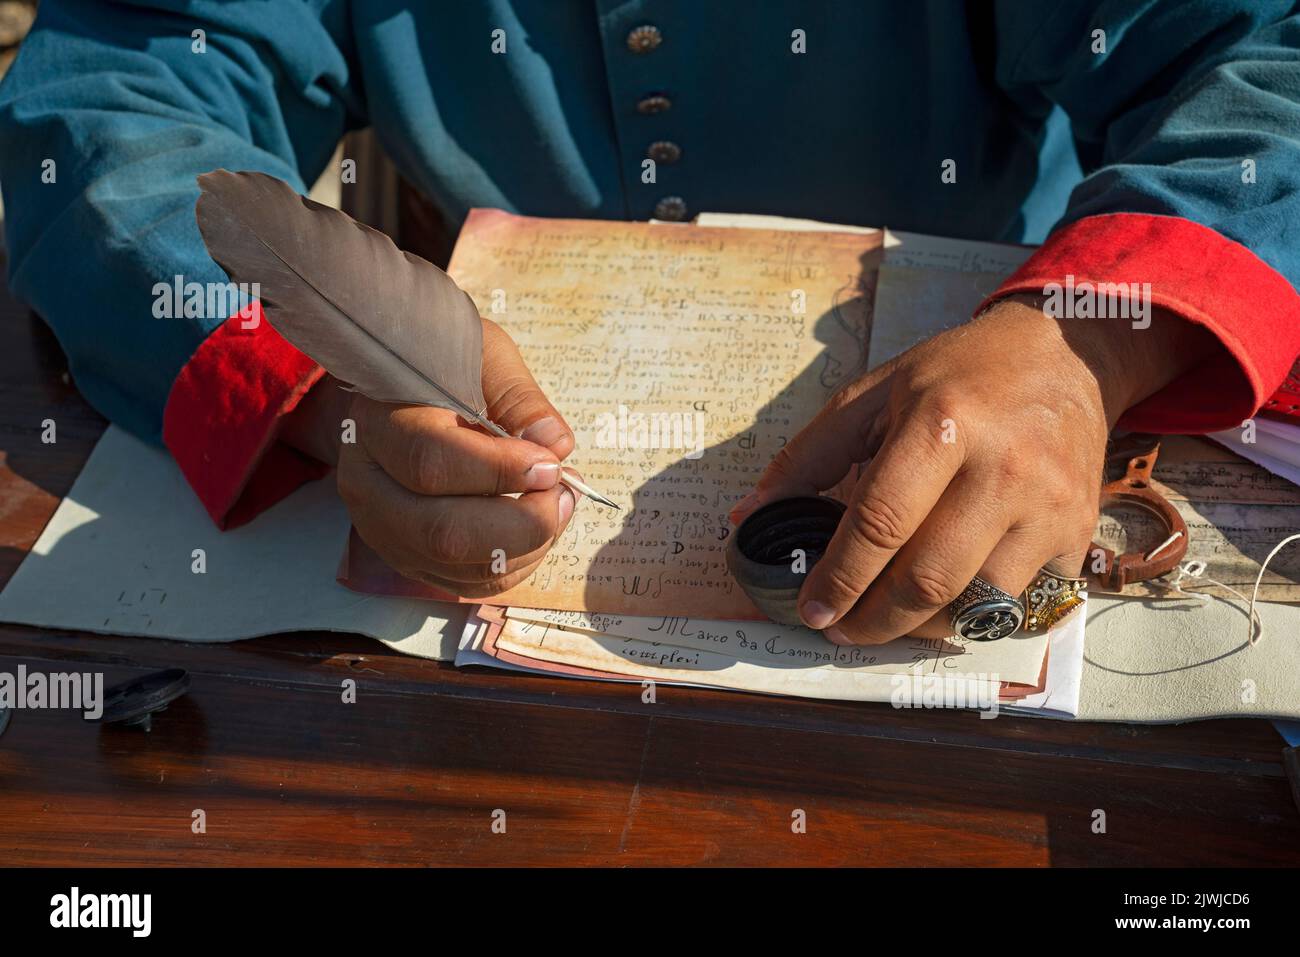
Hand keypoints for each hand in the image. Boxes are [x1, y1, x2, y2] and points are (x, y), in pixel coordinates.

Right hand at [285, 318, 579, 596]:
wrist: (403, 394)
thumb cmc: (447, 369)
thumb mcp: (483, 358)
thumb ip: (519, 398)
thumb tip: (554, 444)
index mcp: (377, 423)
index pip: (431, 462)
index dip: (499, 471)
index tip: (550, 464)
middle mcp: (367, 484)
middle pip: (441, 531)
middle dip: (520, 523)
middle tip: (564, 492)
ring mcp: (382, 529)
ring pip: (457, 565)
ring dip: (525, 545)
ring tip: (557, 505)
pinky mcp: (408, 557)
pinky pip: (467, 583)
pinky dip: (515, 564)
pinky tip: (537, 529)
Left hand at [731, 295, 1217, 644]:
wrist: (1065, 355)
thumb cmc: (958, 374)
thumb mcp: (874, 393)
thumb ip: (808, 456)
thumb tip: (749, 515)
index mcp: (941, 423)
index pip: (879, 523)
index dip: (839, 578)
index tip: (813, 610)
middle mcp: (1001, 466)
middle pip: (927, 577)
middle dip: (874, 620)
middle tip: (843, 629)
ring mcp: (1048, 503)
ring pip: (976, 602)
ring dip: (922, 626)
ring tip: (889, 618)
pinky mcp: (1078, 529)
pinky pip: (1020, 600)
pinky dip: (977, 614)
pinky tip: (947, 604)